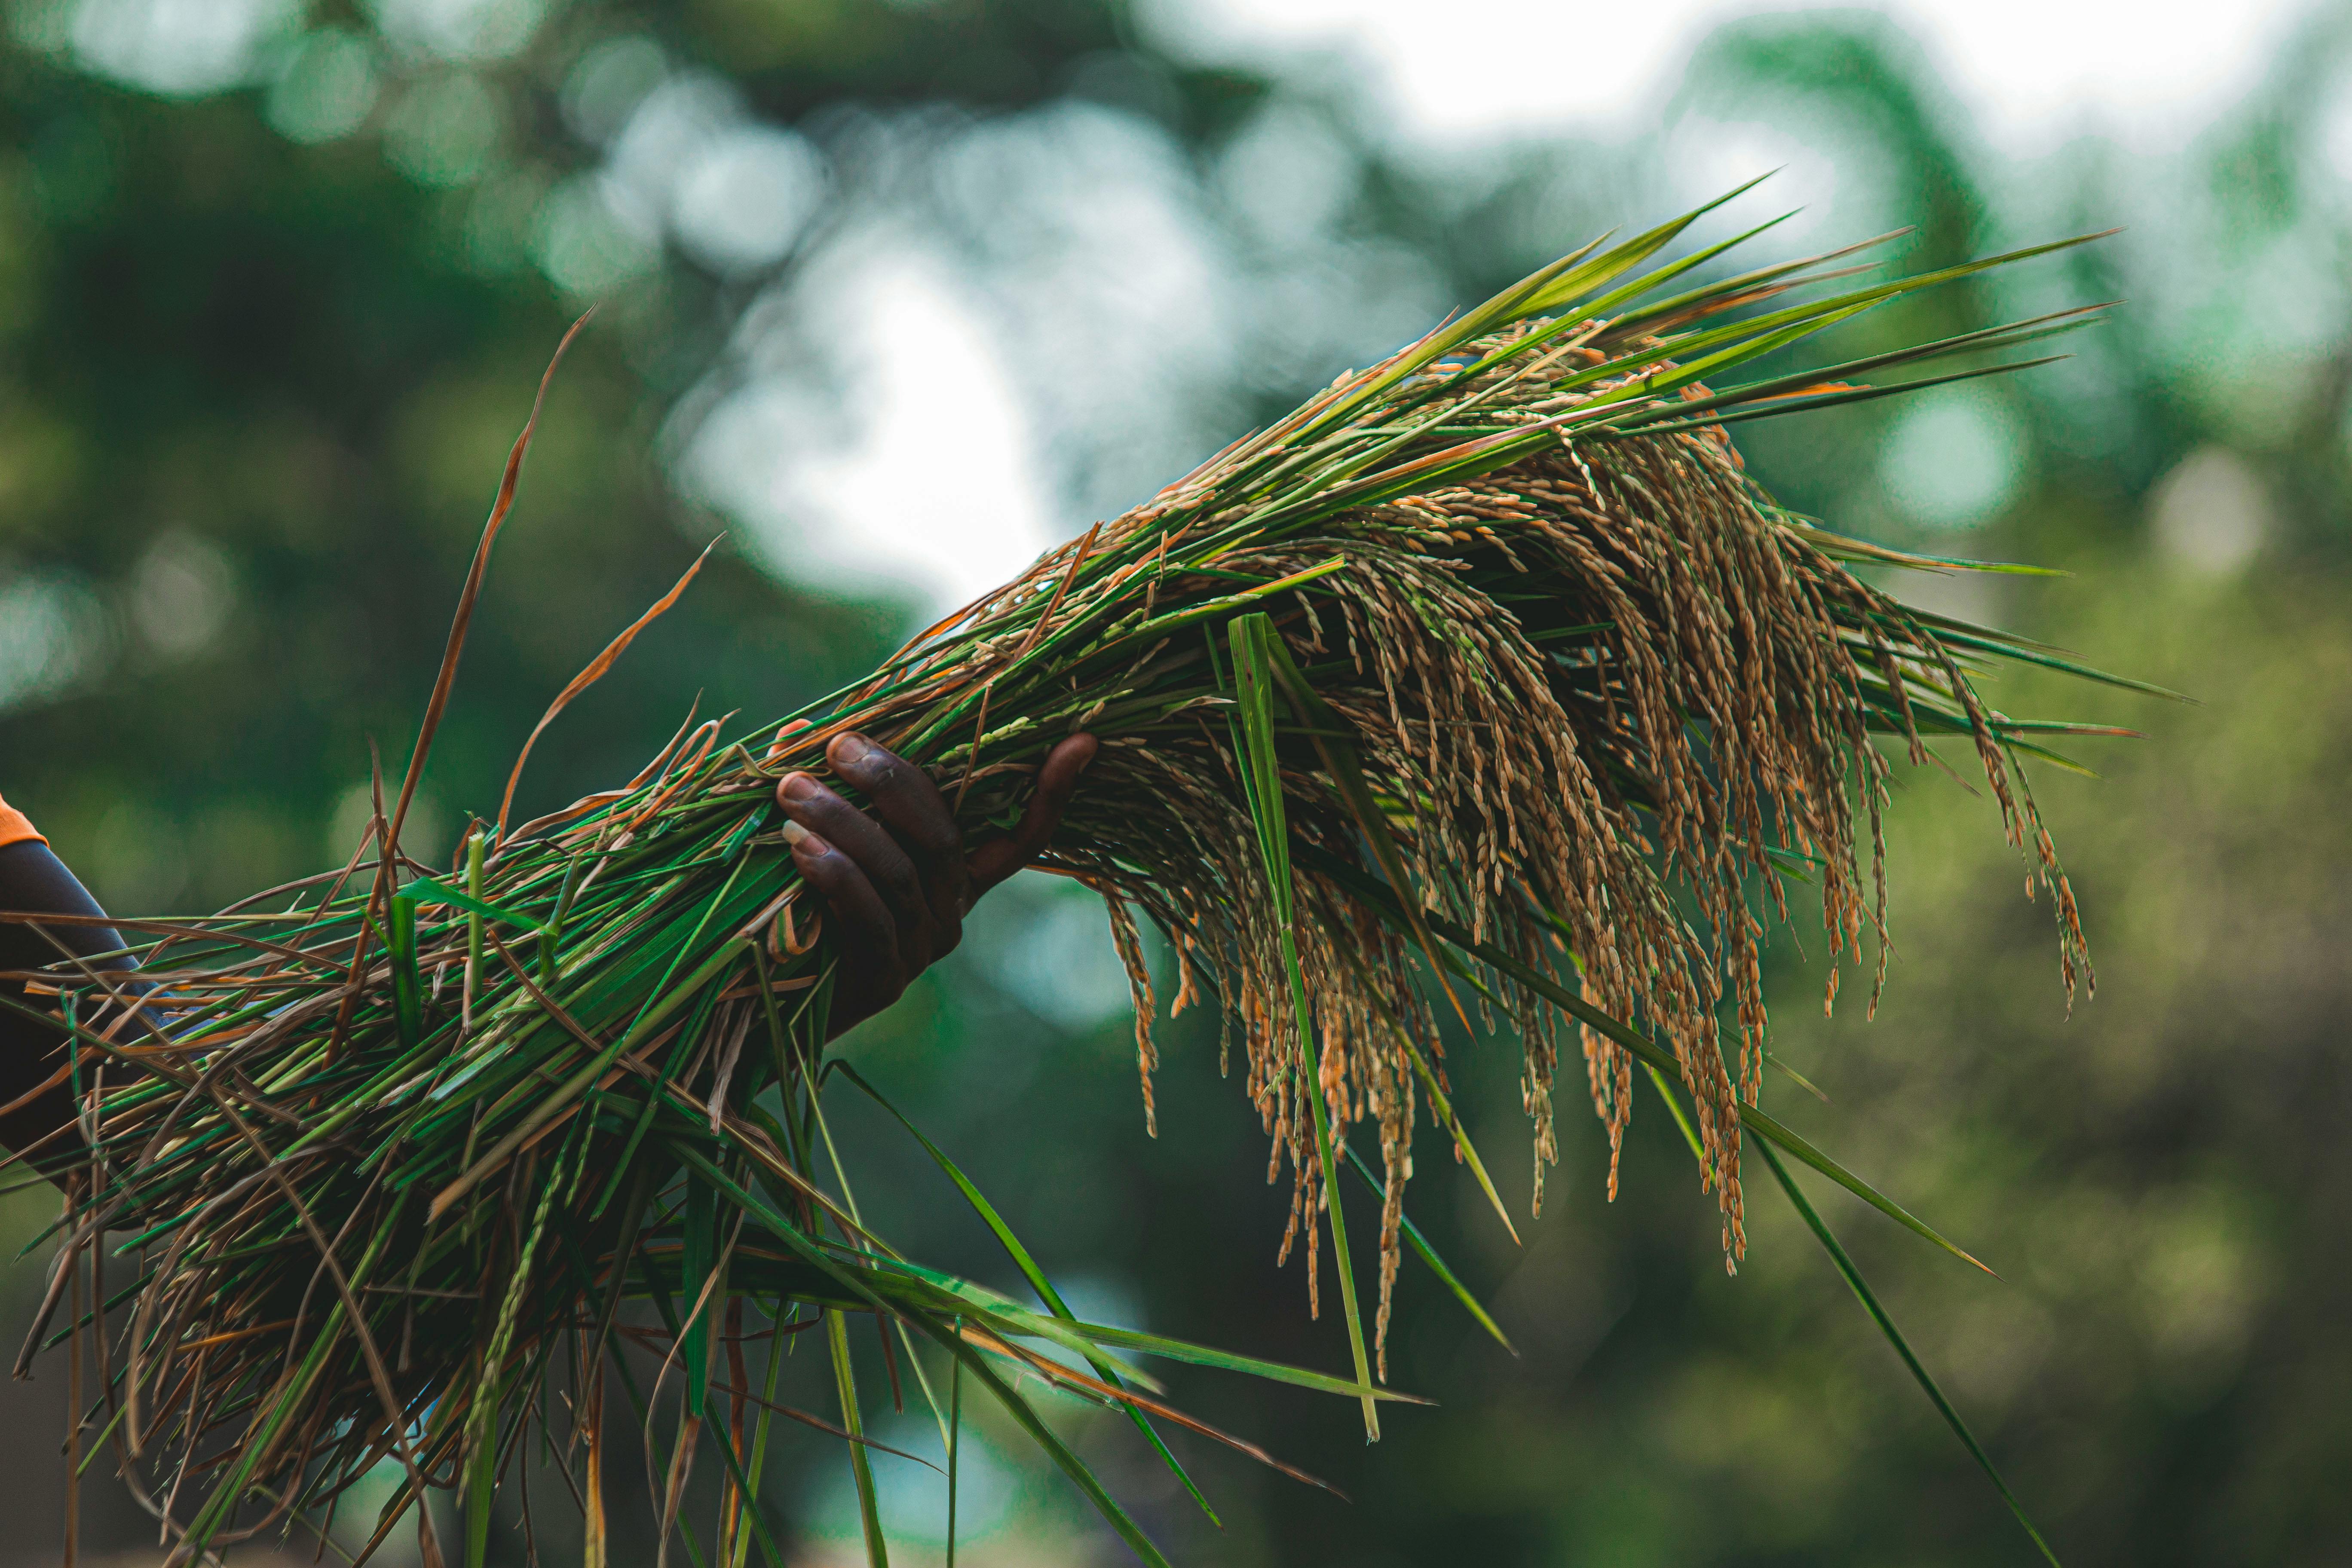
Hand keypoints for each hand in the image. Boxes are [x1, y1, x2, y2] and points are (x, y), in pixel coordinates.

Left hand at [775, 730, 1097, 1038]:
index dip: (1053, 794)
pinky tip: (800, 846)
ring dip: (845, 821)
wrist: (759, 1001)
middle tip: (841, 747)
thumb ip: (825, 785)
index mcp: (956, 877)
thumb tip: (805, 724)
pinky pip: (870, 918)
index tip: (1081, 742)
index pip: (1022, 837)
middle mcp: (951, 913)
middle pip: (944, 838)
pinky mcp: (882, 980)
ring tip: (793, 790)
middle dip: (894, 782)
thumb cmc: (798, 900)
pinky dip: (836, 874)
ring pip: (901, 871)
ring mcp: (921, 950)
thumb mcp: (823, 836)